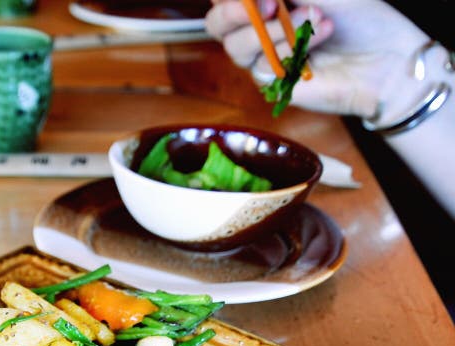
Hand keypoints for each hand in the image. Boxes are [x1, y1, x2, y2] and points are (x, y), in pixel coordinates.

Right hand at [205, 0, 430, 117]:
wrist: (384, 59)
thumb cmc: (360, 15)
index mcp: (266, 1)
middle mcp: (258, 27)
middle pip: (216, 25)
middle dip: (234, 13)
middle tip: (268, 6)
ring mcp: (262, 56)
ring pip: (237, 47)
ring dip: (275, 30)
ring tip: (313, 18)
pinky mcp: (272, 83)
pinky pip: (263, 65)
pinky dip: (292, 48)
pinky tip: (322, 35)